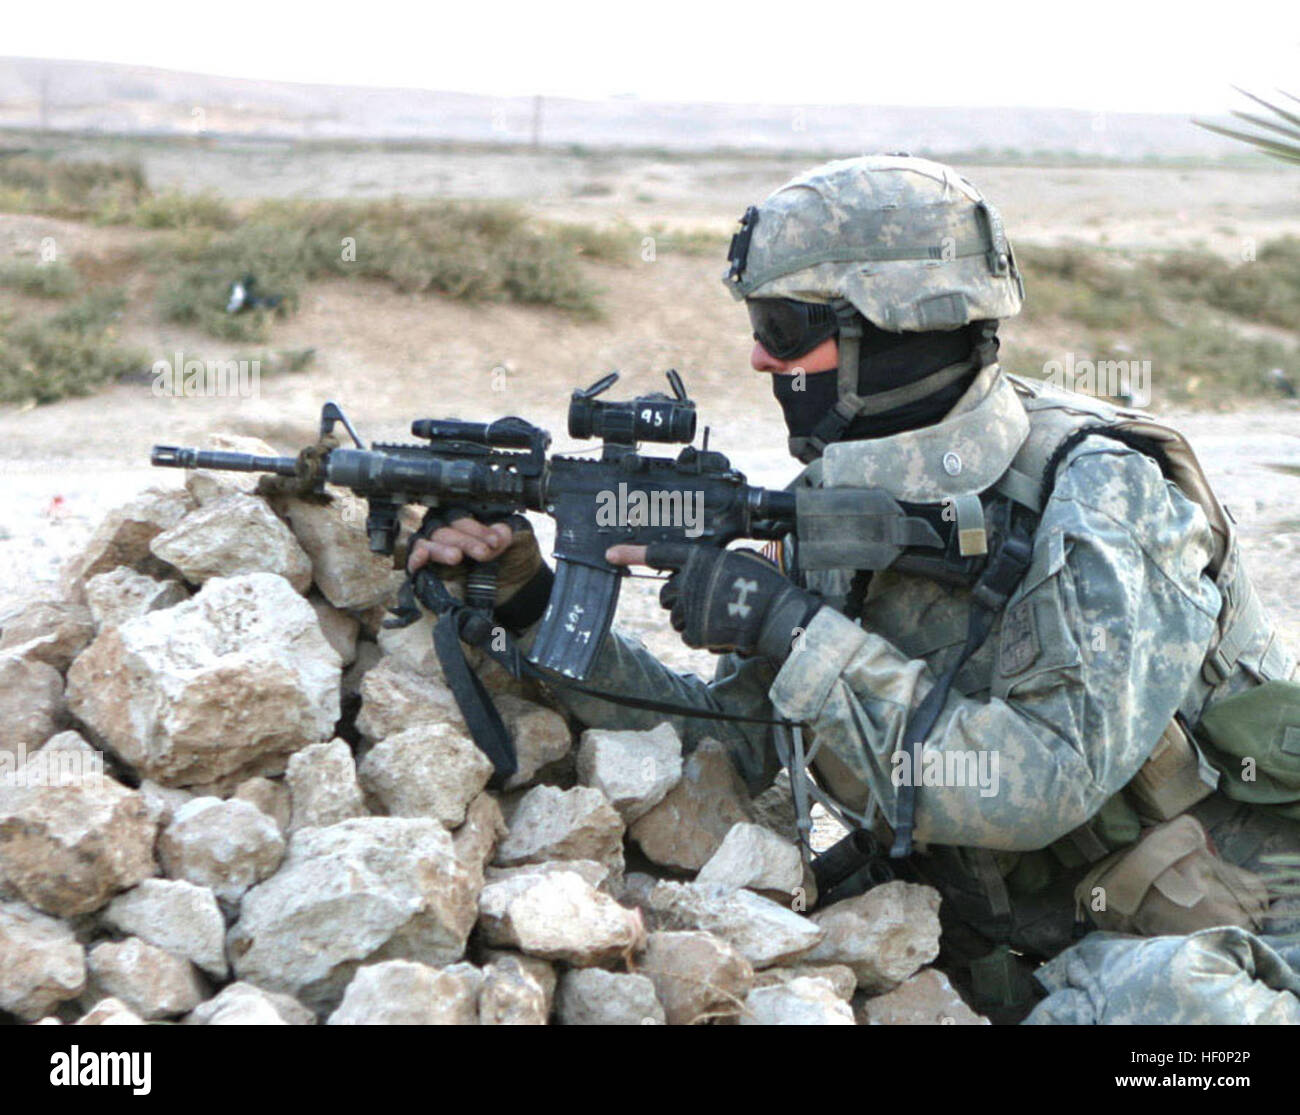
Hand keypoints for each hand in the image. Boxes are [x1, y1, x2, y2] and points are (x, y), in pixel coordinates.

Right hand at [408, 513, 543, 609]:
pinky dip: (415, 558)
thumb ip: (509, 532)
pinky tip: (422, 557)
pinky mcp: (427, 571)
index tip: (495, 542)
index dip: (478, 529)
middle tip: (483, 553)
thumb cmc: (514, 559)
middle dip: (465, 541)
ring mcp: (435, 551)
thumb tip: (500, 531)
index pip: (463, 517)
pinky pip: (414, 561)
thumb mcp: (519, 542)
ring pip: (428, 542)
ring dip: (441, 549)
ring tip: (456, 557)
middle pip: (445, 530)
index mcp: (466, 520)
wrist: (518, 588)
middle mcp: (447, 532)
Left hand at [611, 541, 820, 661]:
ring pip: (675, 617)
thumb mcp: (739, 560)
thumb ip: (712, 564)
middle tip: (704, 602)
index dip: (632, 553)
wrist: (778, 616)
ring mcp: (690, 608)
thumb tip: (697, 574)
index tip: (609, 554)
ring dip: (691, 619)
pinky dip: (703, 637)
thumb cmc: (764, 585)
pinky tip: (724, 631)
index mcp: (700, 558)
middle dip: (678, 599)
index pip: (659, 553)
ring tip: (721, 616)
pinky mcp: (694, 632)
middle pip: (665, 593)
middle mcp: (690, 581)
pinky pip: (688, 635)